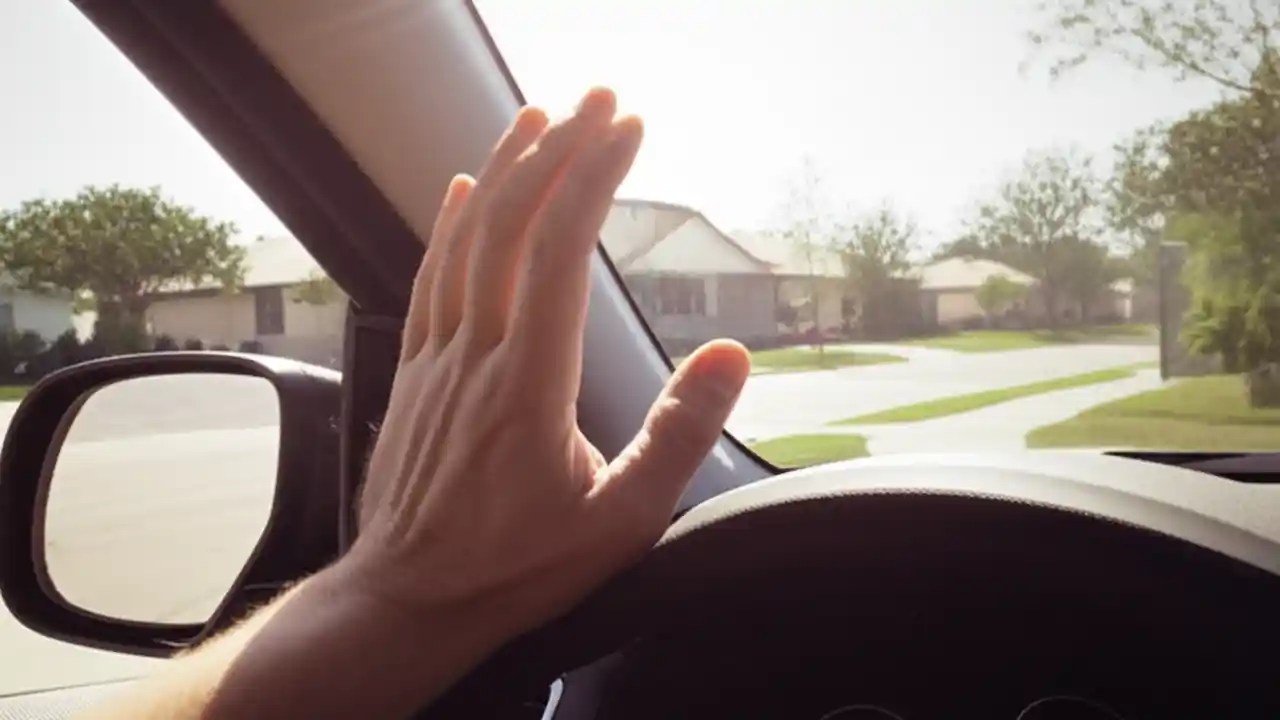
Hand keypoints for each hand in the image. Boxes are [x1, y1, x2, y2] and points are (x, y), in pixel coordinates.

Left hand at [346, 88, 750, 638]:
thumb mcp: (623, 520)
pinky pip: (428, 277)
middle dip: (555, 150)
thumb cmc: (515, 567)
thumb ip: (680, 435)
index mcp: (530, 383)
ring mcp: (435, 357)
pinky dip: (447, 223)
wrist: (408, 598)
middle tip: (596, 100)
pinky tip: (460, 188)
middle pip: (509, 223)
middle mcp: (475, 353)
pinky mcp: (413, 370)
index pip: (559, 250)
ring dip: (500, 170)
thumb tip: (732, 354)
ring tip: (536, 117)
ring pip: (462, 239)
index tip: (628, 129)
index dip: (594, 178)